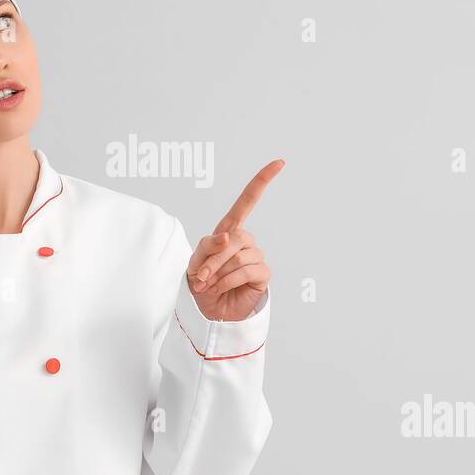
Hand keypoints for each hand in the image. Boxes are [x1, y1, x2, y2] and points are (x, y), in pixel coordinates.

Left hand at [188, 159, 283, 320]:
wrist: (208, 311)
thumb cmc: (201, 283)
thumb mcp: (195, 261)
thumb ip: (208, 245)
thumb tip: (228, 236)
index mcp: (229, 231)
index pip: (247, 201)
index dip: (262, 181)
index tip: (279, 163)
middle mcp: (245, 241)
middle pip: (234, 238)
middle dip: (214, 259)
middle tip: (200, 277)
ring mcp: (255, 257)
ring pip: (240, 256)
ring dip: (219, 273)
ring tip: (209, 285)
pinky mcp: (262, 275)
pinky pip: (248, 271)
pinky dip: (230, 281)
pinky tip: (222, 289)